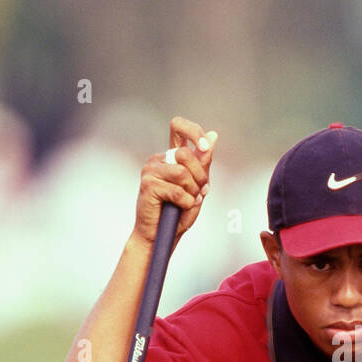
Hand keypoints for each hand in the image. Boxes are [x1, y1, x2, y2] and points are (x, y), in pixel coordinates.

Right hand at [134, 114, 217, 245]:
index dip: (193, 132)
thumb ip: (204, 161)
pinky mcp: (148, 184)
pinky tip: (178, 207)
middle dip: (199, 176)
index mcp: (171, 156)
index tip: (204, 147)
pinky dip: (186, 202)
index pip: (179, 127)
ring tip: (186, 201)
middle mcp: (159, 159)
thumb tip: (213, 135)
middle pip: (186, 155)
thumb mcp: (197, 185)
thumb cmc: (178, 212)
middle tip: (198, 191)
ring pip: (183, 173)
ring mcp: (151, 170)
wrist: (161, 235)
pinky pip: (178, 190)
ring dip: (192, 192)